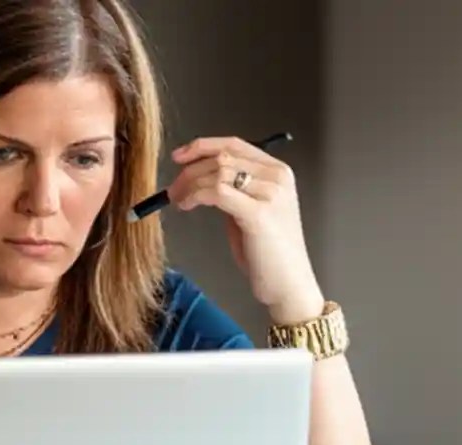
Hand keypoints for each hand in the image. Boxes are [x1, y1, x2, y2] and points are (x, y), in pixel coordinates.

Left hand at [166, 136, 324, 323]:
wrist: (288, 284)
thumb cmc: (268, 254)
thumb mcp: (250, 212)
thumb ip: (234, 191)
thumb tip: (200, 179)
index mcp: (278, 172)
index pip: (235, 144)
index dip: (203, 146)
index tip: (179, 156)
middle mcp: (277, 177)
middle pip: (223, 156)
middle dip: (190, 169)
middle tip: (173, 188)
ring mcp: (270, 193)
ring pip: (218, 172)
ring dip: (189, 184)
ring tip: (177, 199)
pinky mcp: (258, 213)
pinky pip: (217, 192)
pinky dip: (195, 195)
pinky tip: (187, 205)